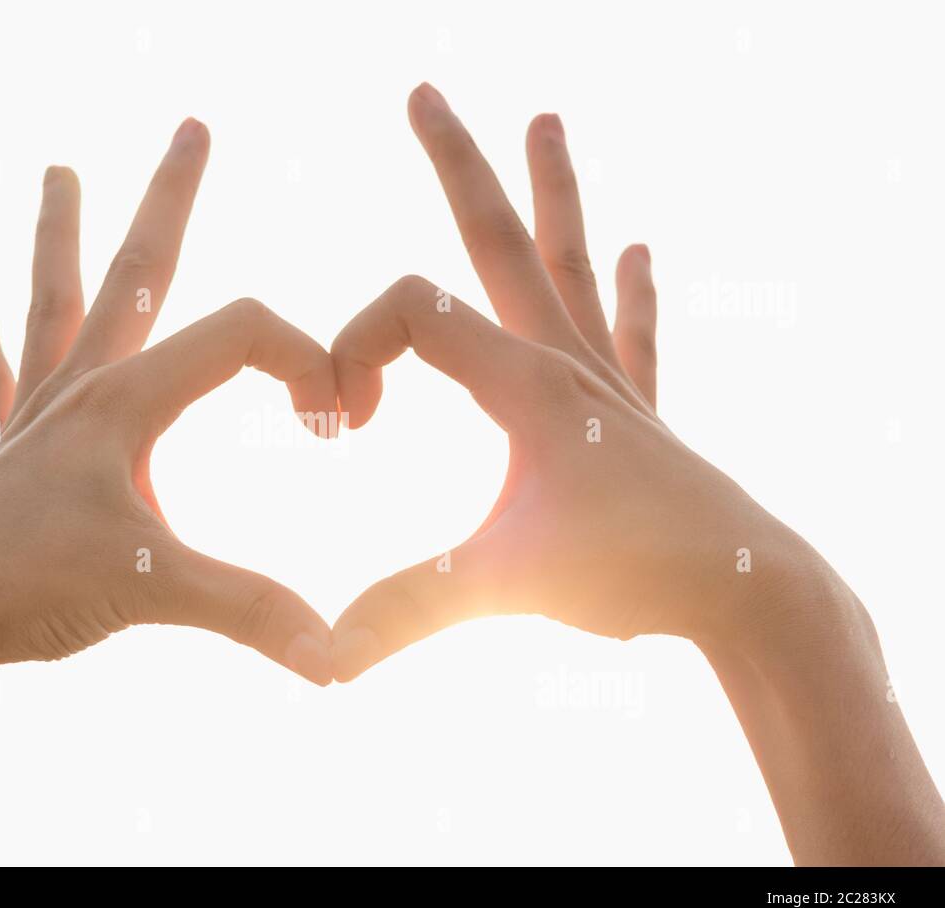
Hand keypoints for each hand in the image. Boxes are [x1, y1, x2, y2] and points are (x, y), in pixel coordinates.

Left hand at [0, 121, 336, 682]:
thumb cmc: (23, 587)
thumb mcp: (154, 590)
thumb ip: (252, 611)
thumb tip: (339, 656)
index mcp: (125, 401)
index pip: (240, 335)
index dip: (305, 359)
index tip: (338, 421)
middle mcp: (78, 390)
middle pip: (138, 270)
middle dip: (172, 196)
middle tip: (192, 128)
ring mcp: (32, 419)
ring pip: (55, 303)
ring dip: (63, 236)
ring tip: (59, 171)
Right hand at [329, 85, 812, 678]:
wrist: (747, 591)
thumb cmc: (633, 577)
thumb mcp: (501, 586)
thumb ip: (402, 612)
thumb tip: (318, 656)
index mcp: (525, 381)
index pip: (410, 311)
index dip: (351, 349)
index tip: (336, 425)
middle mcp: (566, 361)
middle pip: (499, 237)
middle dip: (454, 163)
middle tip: (424, 92)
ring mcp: (607, 382)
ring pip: (568, 263)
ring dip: (555, 191)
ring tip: (548, 117)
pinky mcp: (637, 415)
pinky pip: (630, 334)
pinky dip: (630, 293)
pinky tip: (639, 252)